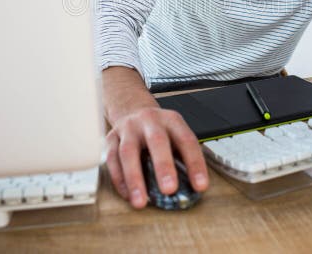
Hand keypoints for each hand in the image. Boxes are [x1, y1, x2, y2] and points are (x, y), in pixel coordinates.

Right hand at [102, 67, 208, 208]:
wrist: (132, 109)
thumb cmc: (159, 129)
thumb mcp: (175, 133)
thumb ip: (182, 156)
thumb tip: (192, 187)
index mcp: (171, 120)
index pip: (187, 140)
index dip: (195, 163)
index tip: (200, 185)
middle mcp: (150, 120)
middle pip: (157, 141)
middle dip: (163, 166)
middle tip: (169, 189)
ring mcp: (128, 128)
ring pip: (128, 152)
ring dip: (134, 178)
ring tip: (141, 201)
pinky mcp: (111, 138)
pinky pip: (112, 160)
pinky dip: (119, 179)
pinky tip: (127, 195)